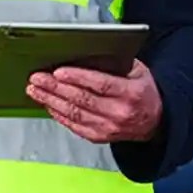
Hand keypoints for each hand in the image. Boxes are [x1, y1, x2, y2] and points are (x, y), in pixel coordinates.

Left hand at [25, 60, 162, 143]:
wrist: (156, 121)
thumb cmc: (143, 91)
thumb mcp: (136, 70)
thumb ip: (112, 63)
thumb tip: (83, 55)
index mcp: (130, 93)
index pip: (100, 84)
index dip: (77, 77)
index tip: (58, 71)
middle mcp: (120, 113)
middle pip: (82, 99)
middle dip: (55, 88)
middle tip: (37, 78)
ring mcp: (109, 128)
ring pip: (75, 114)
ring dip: (51, 101)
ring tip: (36, 90)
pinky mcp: (100, 137)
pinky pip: (75, 126)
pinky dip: (59, 115)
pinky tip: (48, 105)